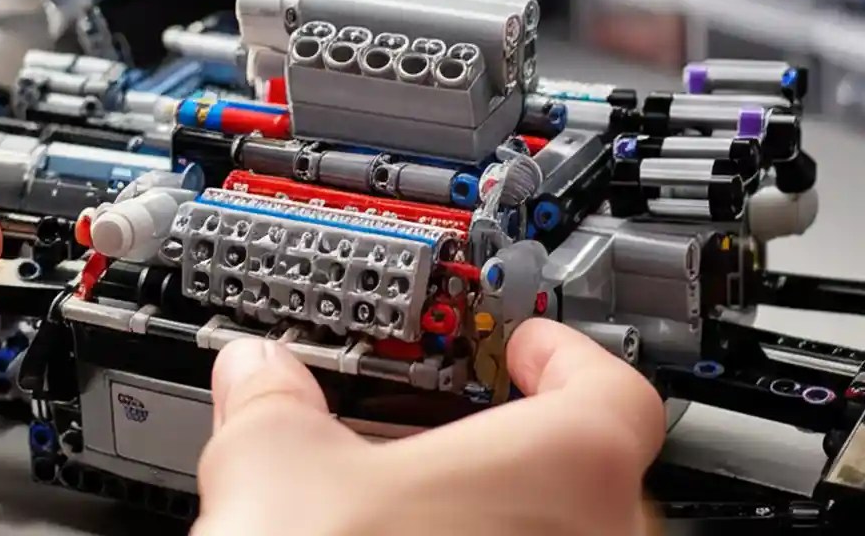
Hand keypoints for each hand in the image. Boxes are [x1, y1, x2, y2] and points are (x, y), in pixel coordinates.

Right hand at [194, 319, 665, 535]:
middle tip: (443, 437)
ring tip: (411, 518)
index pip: (606, 386)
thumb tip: (258, 376)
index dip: (558, 354)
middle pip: (587, 472)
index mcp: (566, 469)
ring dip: (497, 526)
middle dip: (507, 450)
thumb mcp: (275, 472)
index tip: (521, 347)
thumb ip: (274, 403)